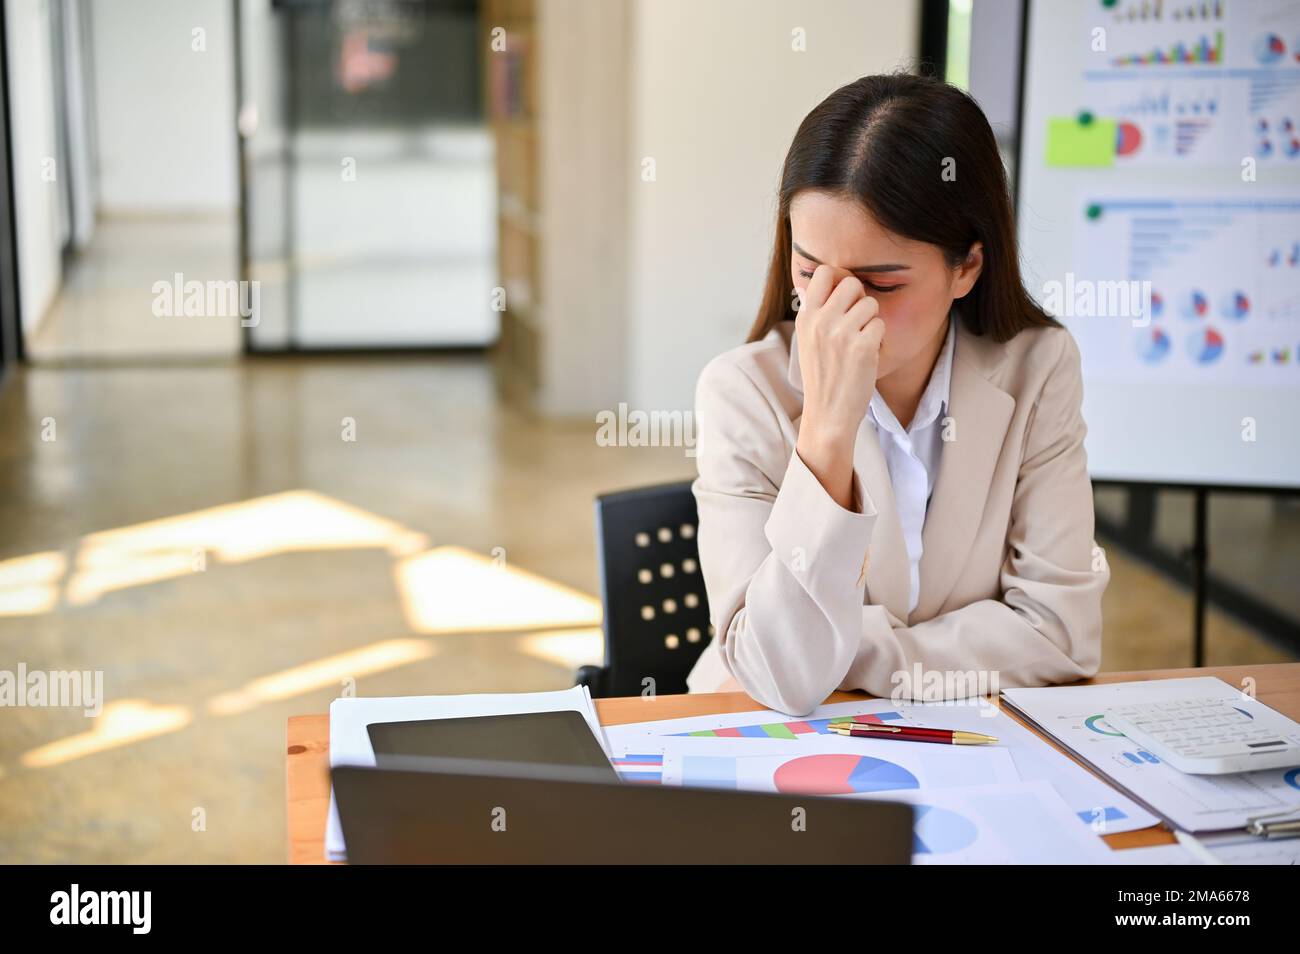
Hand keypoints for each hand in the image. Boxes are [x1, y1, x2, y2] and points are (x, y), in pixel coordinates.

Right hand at [793, 264, 885, 508]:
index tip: (842, 296)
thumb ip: (812, 312)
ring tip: (860, 341)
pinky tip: (866, 354)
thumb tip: (809, 285)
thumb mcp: (806, 341)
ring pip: (870, 304)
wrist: (828, 413)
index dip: (839, 280)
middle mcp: (821, 321)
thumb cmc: (821, 376)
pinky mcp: (863, 346)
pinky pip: (880, 324)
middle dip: (859, 300)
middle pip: (852, 284)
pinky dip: (878, 339)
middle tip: (856, 321)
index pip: (824, 272)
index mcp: (806, 317)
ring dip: (871, 321)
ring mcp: (842, 333)